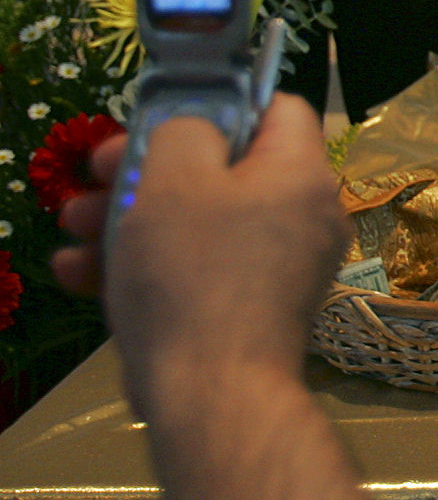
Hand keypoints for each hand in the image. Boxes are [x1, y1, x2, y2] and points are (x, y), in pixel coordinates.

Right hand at [58, 98, 346, 424]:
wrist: (210, 394)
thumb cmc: (192, 272)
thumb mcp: (175, 177)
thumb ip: (185, 130)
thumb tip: (196, 129)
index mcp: (302, 173)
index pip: (276, 109)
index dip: (216, 104)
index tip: (160, 122)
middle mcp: (305, 215)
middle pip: (224, 168)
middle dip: (148, 169)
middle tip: (94, 174)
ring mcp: (280, 266)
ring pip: (199, 221)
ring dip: (129, 218)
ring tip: (71, 228)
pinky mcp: (249, 309)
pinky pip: (198, 268)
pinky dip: (145, 265)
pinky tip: (79, 274)